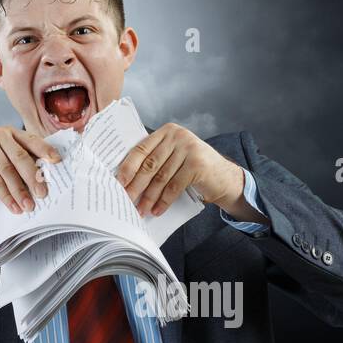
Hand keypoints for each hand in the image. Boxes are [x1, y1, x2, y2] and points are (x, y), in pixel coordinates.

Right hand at [0, 127, 61, 213]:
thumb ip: (18, 162)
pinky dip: (5, 195)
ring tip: (28, 206)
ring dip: (20, 191)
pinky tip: (13, 206)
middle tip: (43, 194)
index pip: (31, 140)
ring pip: (7, 171)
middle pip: (20, 157)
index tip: (57, 161)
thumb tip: (43, 179)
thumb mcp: (2, 159)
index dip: (45, 150)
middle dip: (33, 177)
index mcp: (9, 132)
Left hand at [115, 123, 250, 218]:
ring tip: (141, 210)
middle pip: (150, 164)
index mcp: (167, 131)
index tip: (119, 183)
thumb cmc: (193, 168)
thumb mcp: (173, 157)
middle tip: (126, 200)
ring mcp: (189, 149)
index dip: (128, 167)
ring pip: (161, 177)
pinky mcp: (197, 165)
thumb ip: (155, 159)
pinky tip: (157, 210)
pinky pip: (174, 186)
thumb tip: (125, 178)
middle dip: (136, 185)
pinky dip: (164, 201)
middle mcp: (178, 136)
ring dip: (149, 197)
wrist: (224, 177)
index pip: (141, 149)